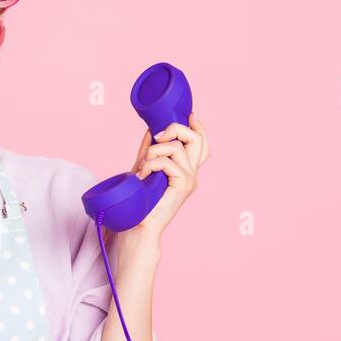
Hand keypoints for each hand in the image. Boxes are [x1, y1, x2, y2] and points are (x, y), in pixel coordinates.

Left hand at [123, 112, 209, 240]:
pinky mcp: (183, 185)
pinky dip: (151, 164)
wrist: (138, 225)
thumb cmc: (140, 200)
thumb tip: (152, 128)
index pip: (202, 144)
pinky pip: (168, 162)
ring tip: (142, 166)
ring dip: (154, 151)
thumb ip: (150, 149)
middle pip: (197, 139)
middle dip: (176, 128)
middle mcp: (192, 173)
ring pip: (177, 147)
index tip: (189, 115)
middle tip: (157, 136)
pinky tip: (142, 175)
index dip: (199, 127)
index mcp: (186, 169)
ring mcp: (190, 179)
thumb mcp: (144, 167)